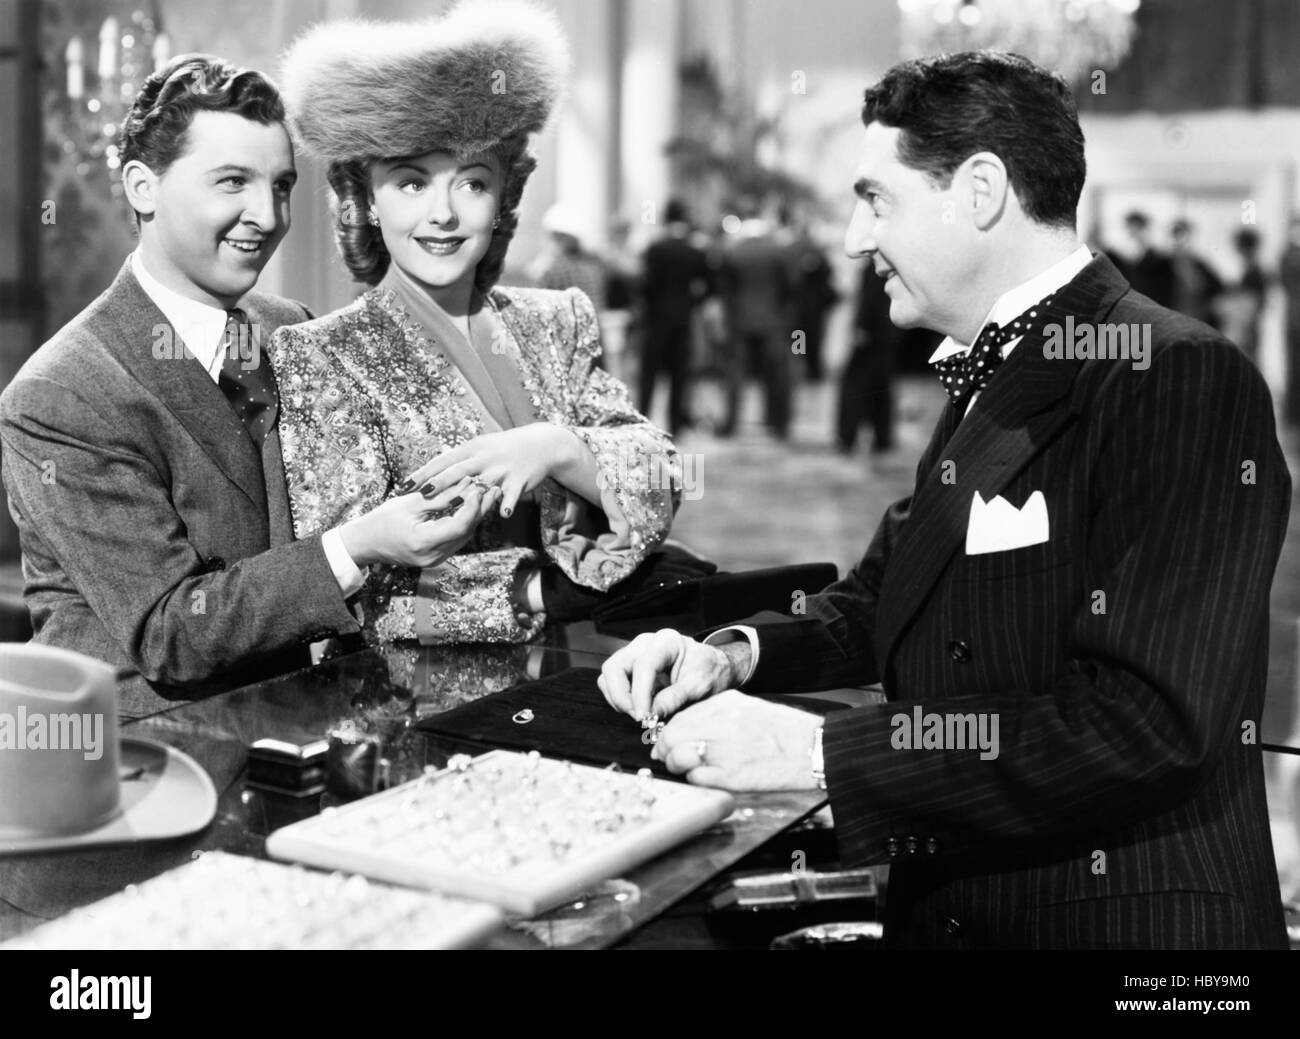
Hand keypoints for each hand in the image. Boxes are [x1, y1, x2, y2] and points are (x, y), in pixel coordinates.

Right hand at [337, 481, 500, 568]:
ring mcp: (434, 561)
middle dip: (481, 509)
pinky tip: (472, 507)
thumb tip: (467, 484)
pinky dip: (465, 523)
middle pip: (466, 532)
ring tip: (486, 494)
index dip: (474, 505)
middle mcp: (432, 556)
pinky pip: (456, 540)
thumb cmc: (382, 520)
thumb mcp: (410, 504)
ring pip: (465, 536)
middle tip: (492, 487)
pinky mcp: (435, 559)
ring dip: (476, 515)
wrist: (365, 543)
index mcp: (423, 542)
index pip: (459, 525)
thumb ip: (440, 497)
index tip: (480, 486)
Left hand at [397, 424, 580, 518]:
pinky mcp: (519, 480)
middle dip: (438, 483)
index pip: (442, 462)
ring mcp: (502, 469)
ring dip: (469, 496)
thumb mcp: (479, 448)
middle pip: (457, 472)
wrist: (541, 444)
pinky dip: (508, 504)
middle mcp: (484, 458)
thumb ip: (458, 461)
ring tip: (453, 509)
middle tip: (420, 495)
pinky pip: (513, 494)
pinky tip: (502, 515)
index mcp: (471, 449)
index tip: (405, 485)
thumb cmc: (504, 449)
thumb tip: (431, 472)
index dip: (423, 473)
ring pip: (483, 484)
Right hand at [597, 628, 737, 721]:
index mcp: (666, 641)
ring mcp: (634, 653)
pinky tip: (639, 708)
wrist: (713, 668)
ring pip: (609, 674)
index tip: (644, 717)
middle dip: (621, 696)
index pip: (643, 666)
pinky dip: (619, 698)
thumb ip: (675, 698)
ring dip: (618, 698)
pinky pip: (612, 682)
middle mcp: (645, 643)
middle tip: (639, 717)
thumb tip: (651, 714)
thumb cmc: (709, 672)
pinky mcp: (629, 666)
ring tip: (641, 714)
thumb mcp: (700, 686)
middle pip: (615, 666)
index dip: (639, 694)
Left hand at [650, 691, 822, 791]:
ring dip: (677, 765)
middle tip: (667, 757)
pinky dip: (696, 780)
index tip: (667, 742)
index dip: (668, 733)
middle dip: (665, 749)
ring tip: (687, 769)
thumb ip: (717, 714)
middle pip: (673, 736)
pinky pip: (697, 778)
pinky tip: (707, 778)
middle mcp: (721, 723)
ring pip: (678, 757)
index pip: (680, 717)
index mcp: (725, 704)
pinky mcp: (731, 776)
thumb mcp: (748, 708)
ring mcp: (725, 749)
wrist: (813, 748)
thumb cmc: (783, 730)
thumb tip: (688, 728)